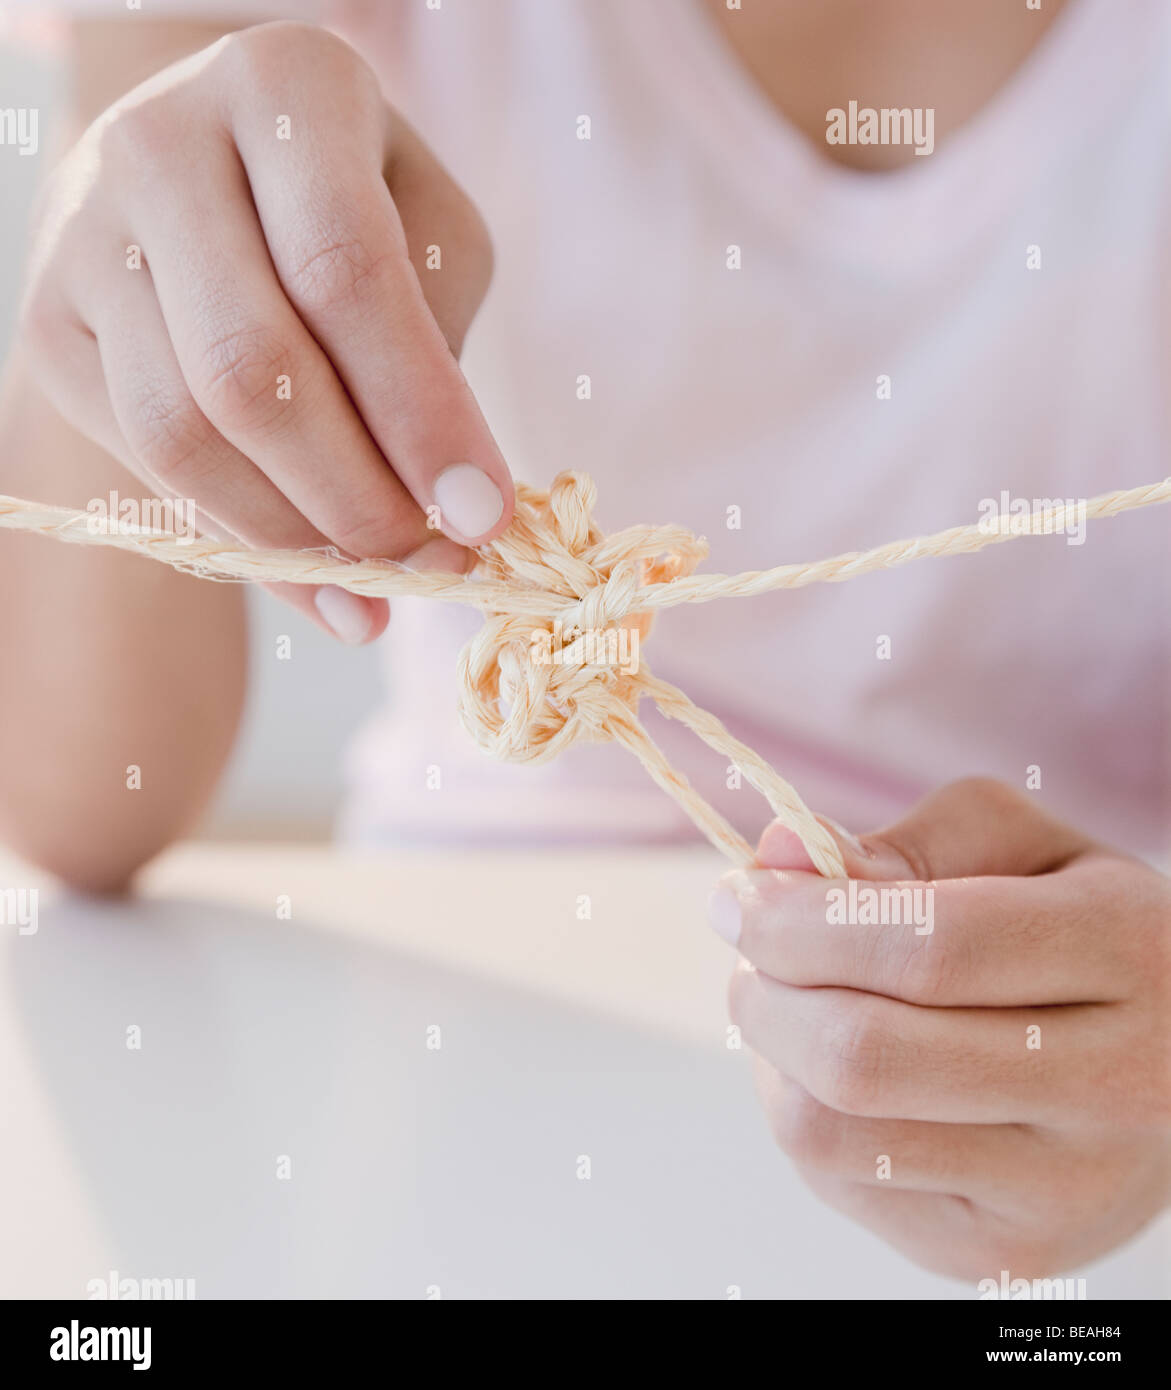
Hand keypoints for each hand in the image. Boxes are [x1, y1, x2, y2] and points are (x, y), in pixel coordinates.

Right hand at [20, 21, 510, 641]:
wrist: (208, 159)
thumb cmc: (353, 195)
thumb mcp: (429, 228)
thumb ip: (439, 344)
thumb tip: (449, 513)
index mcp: (281, 90)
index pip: (344, 271)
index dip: (419, 411)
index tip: (484, 512)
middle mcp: (159, 146)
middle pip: (251, 368)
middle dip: (355, 496)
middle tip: (434, 562)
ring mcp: (83, 238)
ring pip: (182, 436)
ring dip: (294, 536)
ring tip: (378, 580)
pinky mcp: (49, 327)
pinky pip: (144, 465)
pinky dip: (240, 541)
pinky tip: (311, 574)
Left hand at [708, 778, 1170, 1280]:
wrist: (1169, 1067)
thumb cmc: (1069, 929)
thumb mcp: (1018, 848)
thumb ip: (903, 846)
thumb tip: (777, 855)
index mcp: (1122, 952)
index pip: (925, 948)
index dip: (800, 921)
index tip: (737, 896)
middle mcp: (1111, 1088)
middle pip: (863, 1056)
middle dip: (766, 991)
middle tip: (749, 951)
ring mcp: (1059, 1192)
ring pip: (830, 1133)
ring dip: (771, 1056)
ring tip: (794, 1008)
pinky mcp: (1003, 1256)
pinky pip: (838, 1182)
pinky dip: (804, 1113)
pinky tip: (841, 1076)